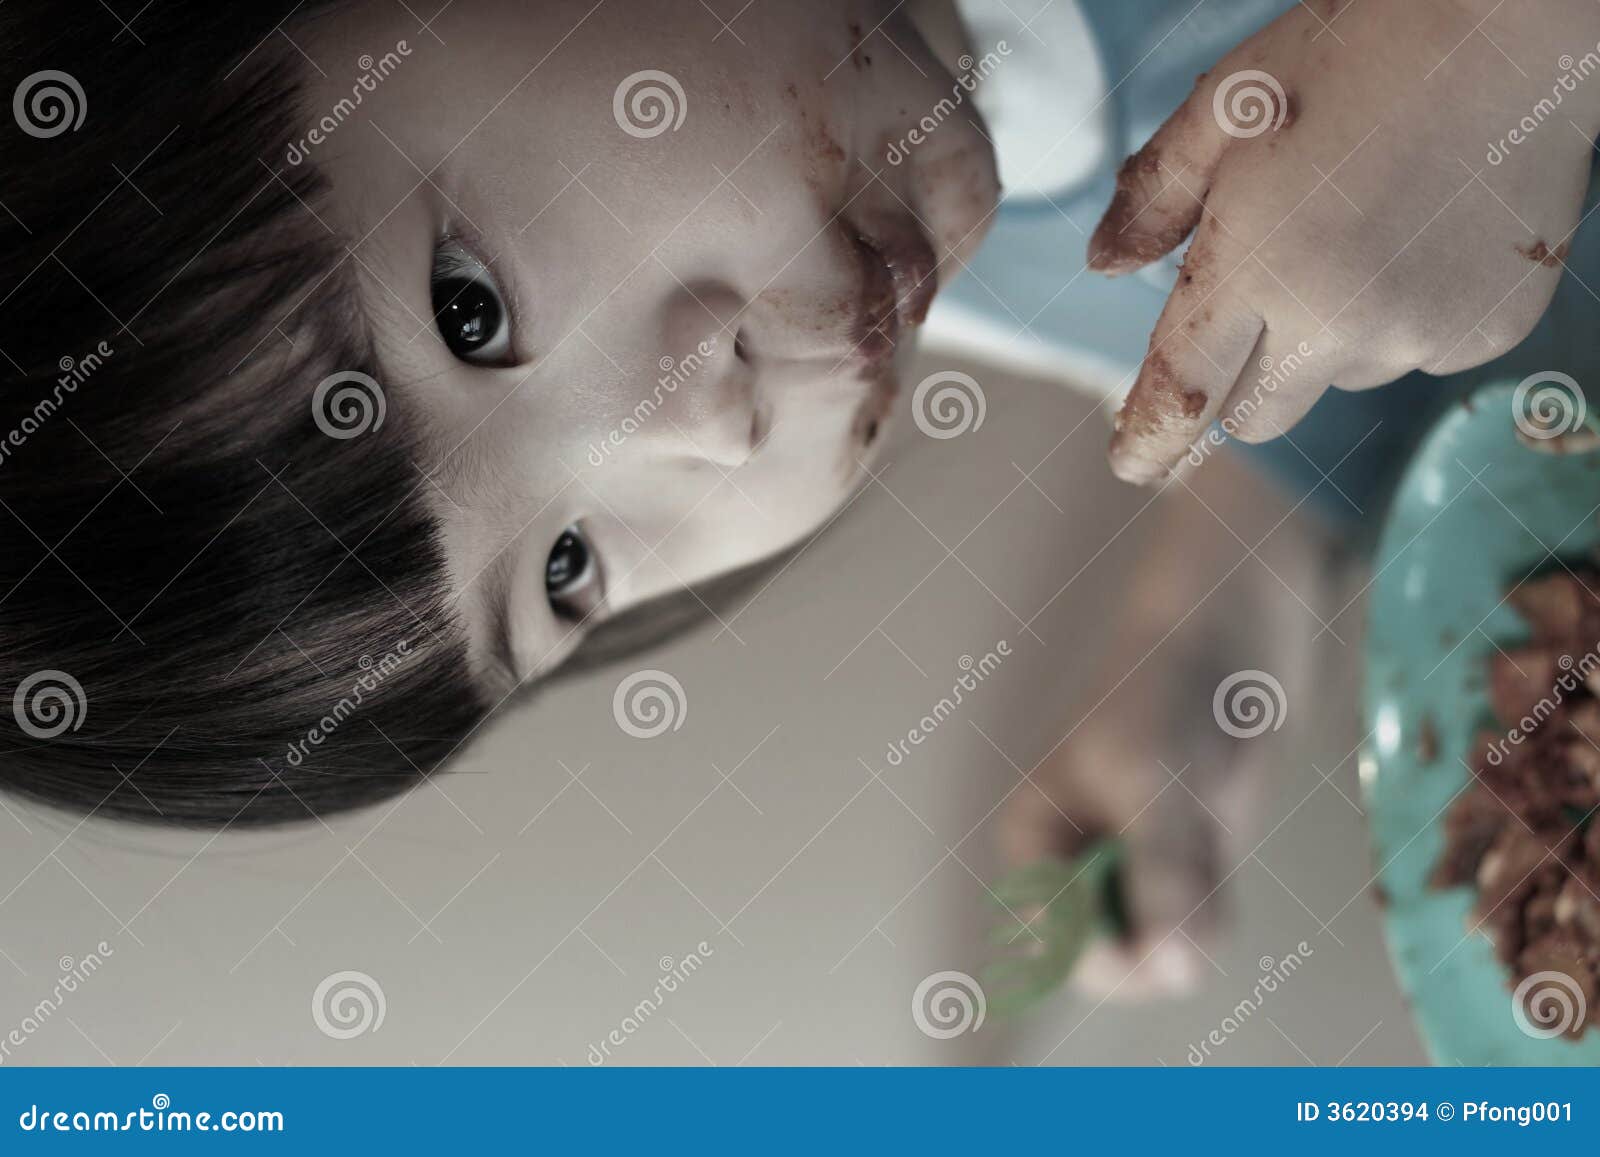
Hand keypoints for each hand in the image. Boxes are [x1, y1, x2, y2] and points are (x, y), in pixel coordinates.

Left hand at [1089, 0, 1599, 483]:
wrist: (1520, 24)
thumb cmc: (1358, 49)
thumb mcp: (1226, 106)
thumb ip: (1156, 196)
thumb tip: (1103, 266)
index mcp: (1259, 268)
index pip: (1182, 392)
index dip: (1147, 440)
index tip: (1131, 465)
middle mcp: (1338, 322)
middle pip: (1257, 414)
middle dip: (1237, 380)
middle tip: (1257, 301)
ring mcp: (1419, 334)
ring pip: (1340, 378)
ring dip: (1330, 336)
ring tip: (1361, 228)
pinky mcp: (1486, 331)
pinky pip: (1417, 353)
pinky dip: (1403, 316)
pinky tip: (1420, 235)